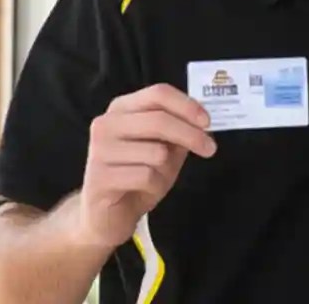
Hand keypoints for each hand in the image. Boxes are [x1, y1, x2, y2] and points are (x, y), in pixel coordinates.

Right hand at [76, 84, 215, 248]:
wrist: (107, 214)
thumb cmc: (138, 175)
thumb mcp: (165, 149)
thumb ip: (180, 132)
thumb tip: (203, 121)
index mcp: (122, 109)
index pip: (158, 94)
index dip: (187, 106)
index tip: (207, 122)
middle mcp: (106, 124)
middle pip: (159, 120)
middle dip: (191, 135)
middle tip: (210, 148)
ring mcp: (99, 151)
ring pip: (156, 152)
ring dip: (167, 169)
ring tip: (156, 178)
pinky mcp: (99, 178)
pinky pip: (146, 176)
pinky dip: (155, 185)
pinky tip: (143, 190)